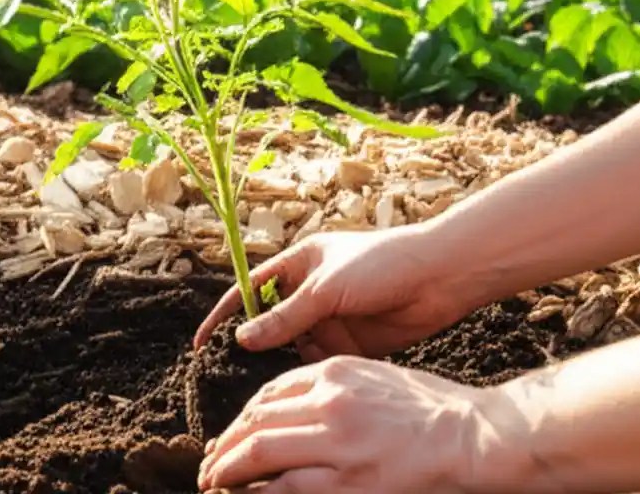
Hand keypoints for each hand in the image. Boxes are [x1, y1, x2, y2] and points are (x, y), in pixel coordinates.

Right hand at [194, 225, 478, 360]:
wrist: (440, 278)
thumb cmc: (382, 265)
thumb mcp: (325, 289)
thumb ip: (285, 317)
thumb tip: (242, 340)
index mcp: (298, 264)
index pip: (249, 290)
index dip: (223, 314)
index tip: (200, 343)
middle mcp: (311, 291)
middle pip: (271, 324)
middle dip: (262, 343)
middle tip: (250, 366)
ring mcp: (331, 317)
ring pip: (296, 347)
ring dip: (293, 358)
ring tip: (295, 367)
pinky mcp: (352, 341)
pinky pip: (324, 360)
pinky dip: (319, 369)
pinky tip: (322, 375)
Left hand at [196, 356, 527, 492]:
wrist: (470, 436)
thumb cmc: (430, 409)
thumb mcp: (374, 378)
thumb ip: (331, 387)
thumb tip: (286, 409)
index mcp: (333, 374)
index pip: (267, 396)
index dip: (239, 420)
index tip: (228, 439)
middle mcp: (327, 404)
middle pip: (253, 422)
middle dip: (222, 448)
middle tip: (207, 467)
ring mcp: (335, 444)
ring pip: (257, 453)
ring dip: (225, 471)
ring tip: (213, 485)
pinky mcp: (346, 482)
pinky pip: (283, 488)